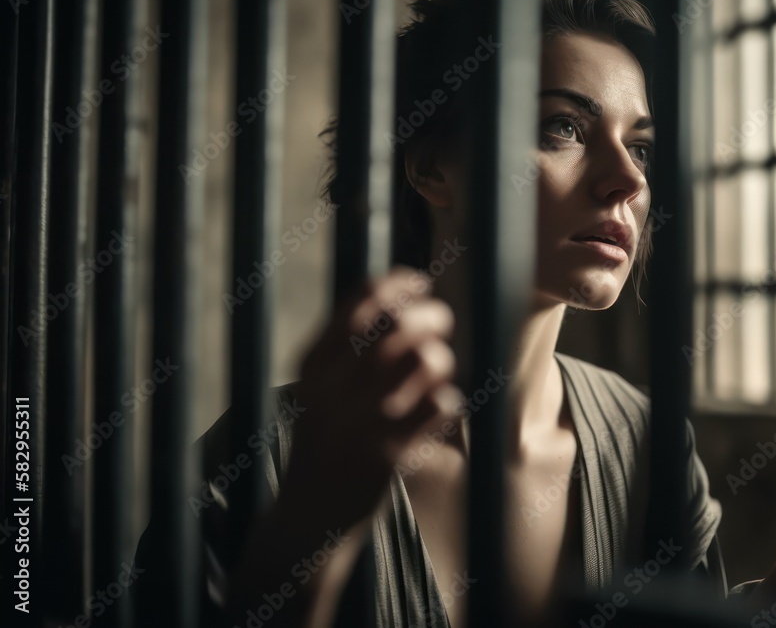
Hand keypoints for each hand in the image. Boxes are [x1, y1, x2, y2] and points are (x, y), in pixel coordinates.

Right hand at [281, 267, 460, 527]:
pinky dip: (446, 401)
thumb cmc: (323, 438)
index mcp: (314, 365)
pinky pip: (438, 406)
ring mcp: (362, 423)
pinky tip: (435, 408)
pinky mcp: (389, 455)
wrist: (309, 512)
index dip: (397, 285)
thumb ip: (345, 347)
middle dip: (430, 315)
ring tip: (434, 372)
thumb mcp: (316, 388)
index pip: (360, 303)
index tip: (418, 283)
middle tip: (441, 320)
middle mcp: (334, 390)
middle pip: (399, 327)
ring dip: (440, 359)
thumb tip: (398, 299)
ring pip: (425, 362)